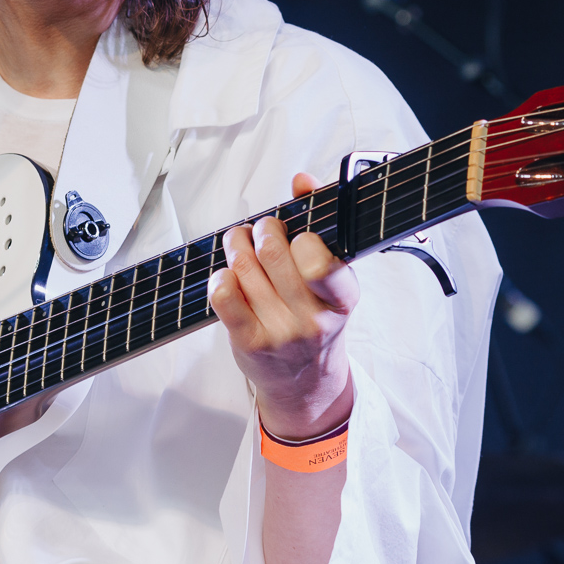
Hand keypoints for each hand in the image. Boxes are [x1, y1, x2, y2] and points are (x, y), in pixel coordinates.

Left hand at [207, 172, 357, 439]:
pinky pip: (223, 294)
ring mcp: (279, 332)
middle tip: (261, 229)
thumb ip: (319, 223)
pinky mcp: (248, 341)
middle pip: (273, 252)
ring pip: (244, 267)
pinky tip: (229, 275)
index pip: (323, 261)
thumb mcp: (331, 279)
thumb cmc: (316, 319)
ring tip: (239, 243)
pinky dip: (221, 276)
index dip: (303, 238)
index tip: (297, 234)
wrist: (305, 383)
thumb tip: (303, 180)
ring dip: (236, 245)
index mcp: (342, 299)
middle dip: (262, 229)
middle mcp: (313, 318)